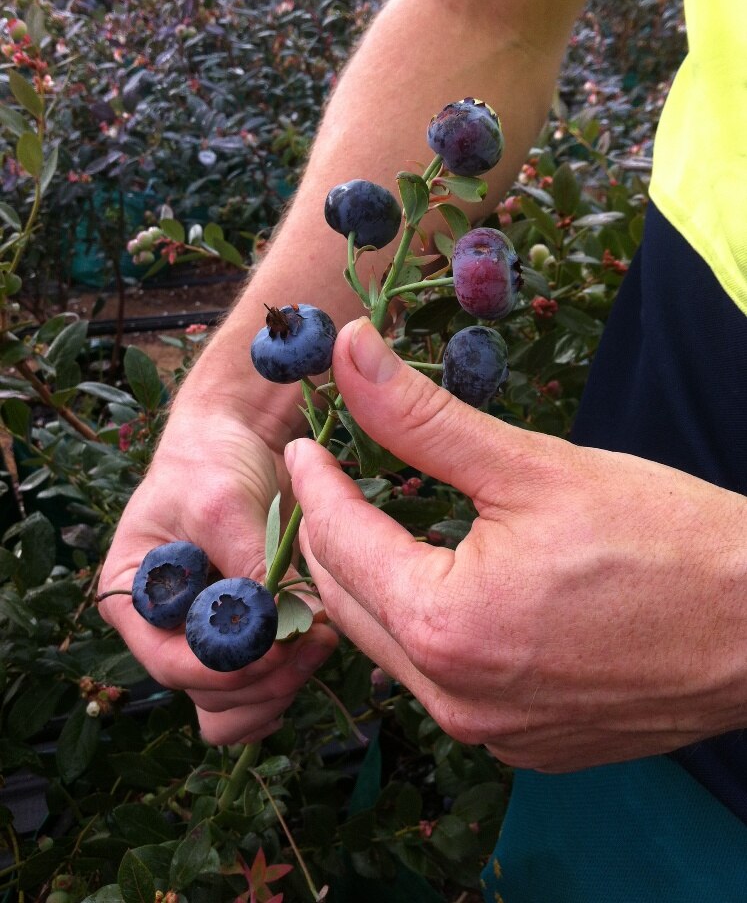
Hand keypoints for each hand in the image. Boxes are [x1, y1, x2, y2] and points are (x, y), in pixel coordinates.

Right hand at [99, 401, 336, 744]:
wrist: (240, 438)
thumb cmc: (210, 462)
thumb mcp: (220, 505)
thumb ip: (245, 564)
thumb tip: (282, 625)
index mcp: (136, 599)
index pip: (170, 663)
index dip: (223, 668)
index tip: (274, 648)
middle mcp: (167, 628)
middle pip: (206, 693)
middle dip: (260, 680)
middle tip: (313, 642)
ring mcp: (210, 634)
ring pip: (235, 702)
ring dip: (279, 686)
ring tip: (321, 641)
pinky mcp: (250, 632)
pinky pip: (261, 685)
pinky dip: (288, 679)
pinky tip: (316, 648)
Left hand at [286, 318, 746, 771]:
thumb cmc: (664, 538)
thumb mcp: (531, 465)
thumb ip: (421, 416)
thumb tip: (349, 350)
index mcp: (444, 624)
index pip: (339, 541)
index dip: (313, 485)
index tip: (303, 446)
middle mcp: (454, 697)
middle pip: (350, 602)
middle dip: (329, 535)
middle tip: (327, 482)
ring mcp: (489, 731)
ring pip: (390, 648)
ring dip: (372, 584)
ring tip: (374, 526)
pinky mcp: (523, 744)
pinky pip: (442, 684)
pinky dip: (425, 632)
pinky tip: (444, 589)